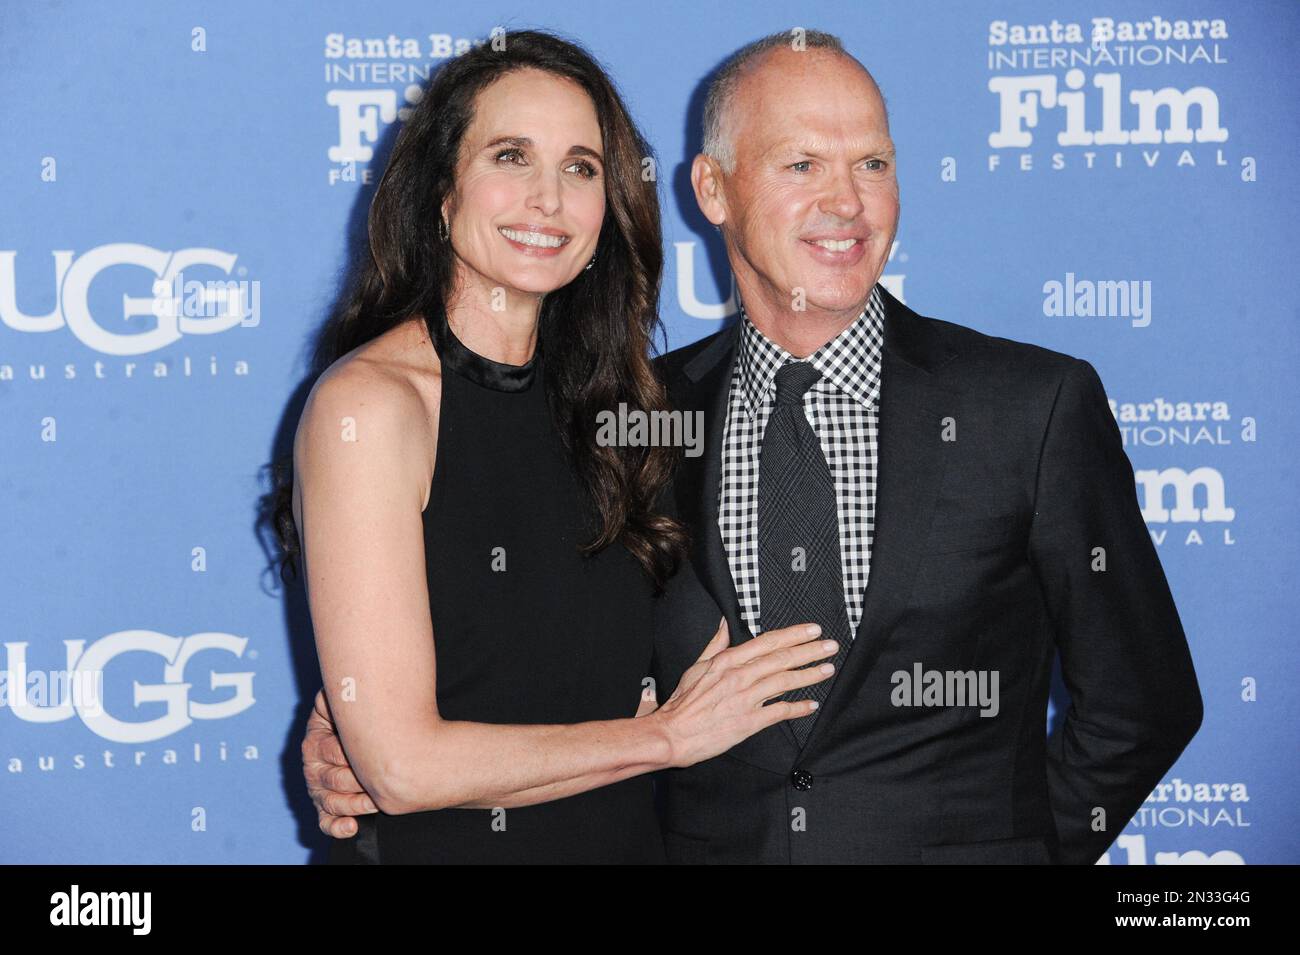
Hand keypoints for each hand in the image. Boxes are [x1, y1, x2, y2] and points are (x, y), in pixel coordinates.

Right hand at [302, 687, 377, 836]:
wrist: (357, 732)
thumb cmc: (353, 716)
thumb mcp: (340, 702)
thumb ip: (338, 698)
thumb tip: (349, 688)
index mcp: (316, 741)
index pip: (332, 753)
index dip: (352, 756)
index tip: (375, 755)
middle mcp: (313, 766)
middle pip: (333, 780)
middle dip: (358, 782)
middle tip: (382, 780)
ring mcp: (318, 787)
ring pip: (331, 802)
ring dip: (354, 805)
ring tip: (376, 802)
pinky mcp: (325, 805)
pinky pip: (325, 821)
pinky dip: (338, 827)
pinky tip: (352, 826)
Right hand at [650, 618, 836, 767]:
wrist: (674, 734)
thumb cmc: (683, 702)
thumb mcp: (697, 666)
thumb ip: (716, 645)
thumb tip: (725, 624)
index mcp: (728, 660)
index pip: (768, 642)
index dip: (793, 635)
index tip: (812, 630)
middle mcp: (740, 676)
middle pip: (782, 659)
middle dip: (809, 650)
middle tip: (830, 645)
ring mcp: (746, 699)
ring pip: (784, 682)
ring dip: (809, 675)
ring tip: (827, 669)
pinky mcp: (749, 722)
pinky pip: (780, 712)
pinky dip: (797, 708)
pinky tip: (811, 705)